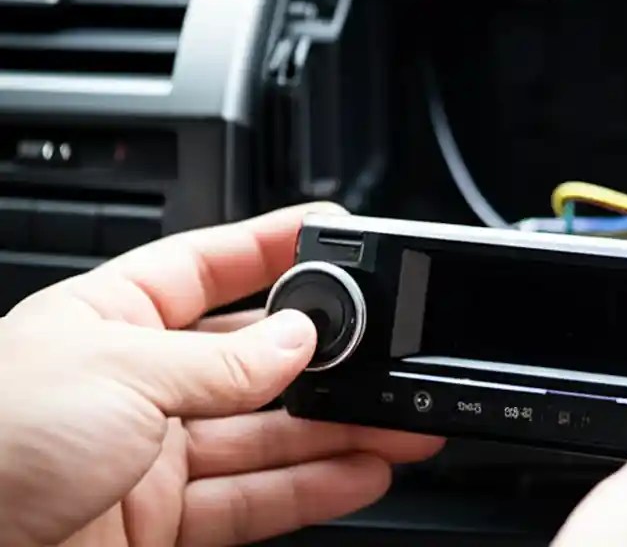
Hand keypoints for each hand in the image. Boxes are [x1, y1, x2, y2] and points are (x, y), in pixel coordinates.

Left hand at [0, 204, 442, 546]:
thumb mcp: (119, 377)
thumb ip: (221, 364)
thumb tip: (297, 338)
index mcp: (107, 320)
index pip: (205, 266)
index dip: (269, 245)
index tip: (333, 229)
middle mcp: (132, 385)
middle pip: (250, 361)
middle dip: (324, 360)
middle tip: (387, 356)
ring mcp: (146, 458)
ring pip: (263, 437)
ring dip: (335, 433)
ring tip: (400, 426)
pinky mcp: (156, 525)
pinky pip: (250, 501)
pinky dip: (309, 491)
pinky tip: (357, 475)